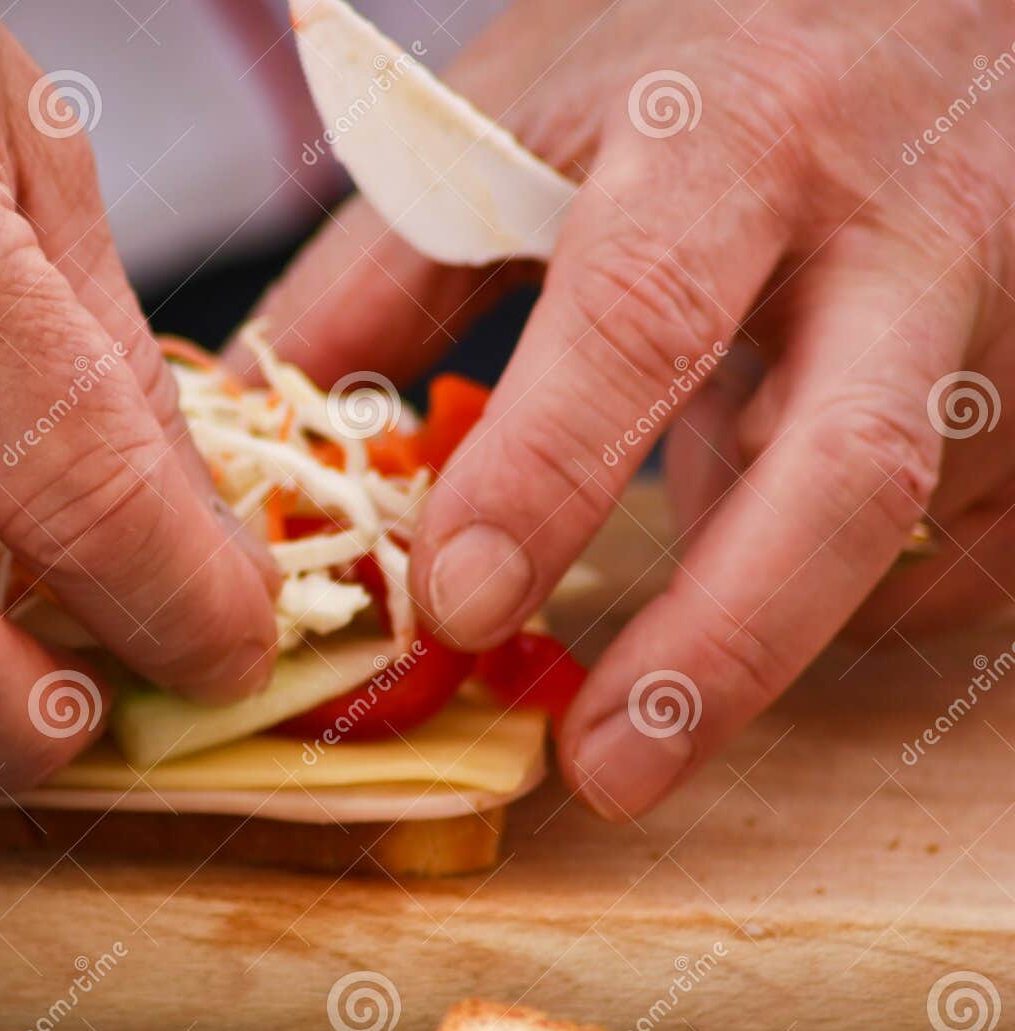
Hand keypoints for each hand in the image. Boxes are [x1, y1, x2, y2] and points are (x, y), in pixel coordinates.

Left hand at [252, 0, 1014, 817]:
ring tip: (650, 687)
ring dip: (756, 625)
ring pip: (894, 534)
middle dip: (717, 650)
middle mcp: (899, 231)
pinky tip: (763, 580)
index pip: (640, 316)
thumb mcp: (530, 110)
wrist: (937, 4)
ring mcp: (1001, 321)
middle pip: (844, 473)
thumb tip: (270, 412)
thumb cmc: (708, 53)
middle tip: (602, 772)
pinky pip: (954, 549)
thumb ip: (392, 264)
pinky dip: (843, 598)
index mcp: (734, 139)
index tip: (456, 602)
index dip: (546, 472)